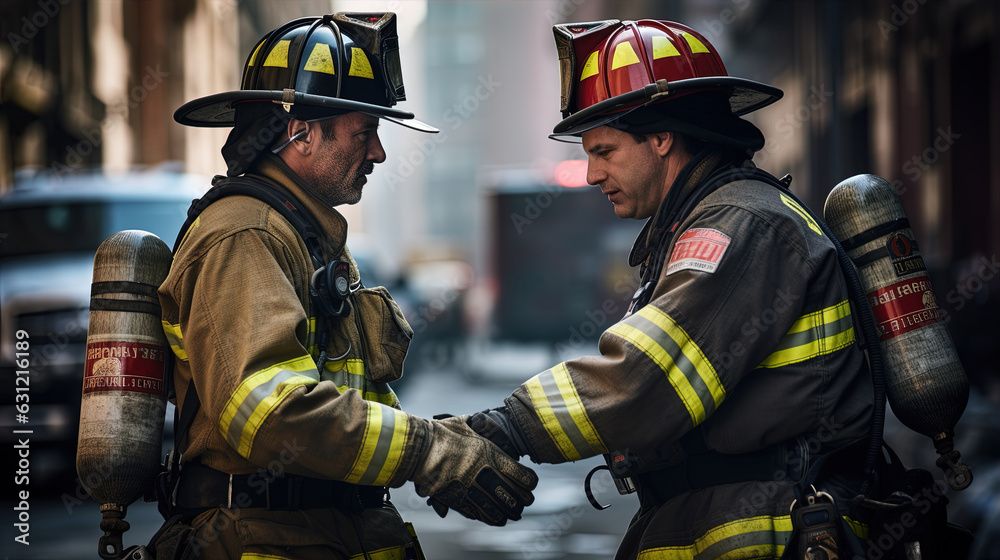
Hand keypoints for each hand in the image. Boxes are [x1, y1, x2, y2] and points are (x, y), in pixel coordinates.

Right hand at [412, 415, 537, 525]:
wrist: (418, 449)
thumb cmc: (440, 433)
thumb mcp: (464, 425)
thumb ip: (476, 424)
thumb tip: (479, 418)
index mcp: (490, 454)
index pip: (521, 475)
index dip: (529, 482)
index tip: (530, 484)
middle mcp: (484, 473)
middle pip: (514, 495)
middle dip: (522, 500)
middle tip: (525, 502)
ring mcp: (472, 489)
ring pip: (499, 508)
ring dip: (509, 512)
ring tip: (513, 513)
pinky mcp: (458, 500)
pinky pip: (480, 514)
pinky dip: (491, 518)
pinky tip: (497, 519)